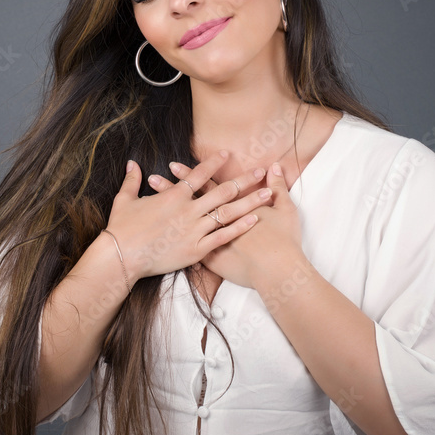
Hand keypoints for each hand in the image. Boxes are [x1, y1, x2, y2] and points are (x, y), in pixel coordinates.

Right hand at [106, 151, 273, 281]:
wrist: (121, 256)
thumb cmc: (121, 229)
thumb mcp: (124, 200)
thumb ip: (132, 181)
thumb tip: (133, 164)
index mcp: (173, 196)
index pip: (198, 175)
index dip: (214, 163)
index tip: (228, 154)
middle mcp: (187, 210)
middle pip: (222, 191)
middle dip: (243, 180)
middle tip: (260, 170)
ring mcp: (194, 230)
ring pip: (228, 213)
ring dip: (249, 202)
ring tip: (267, 193)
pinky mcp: (196, 249)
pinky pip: (223, 237)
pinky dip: (239, 228)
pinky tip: (254, 220)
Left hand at [149, 161, 304, 289]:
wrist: (278, 270)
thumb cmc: (284, 241)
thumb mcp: (286, 210)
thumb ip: (279, 187)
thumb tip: (276, 168)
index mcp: (230, 207)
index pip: (204, 186)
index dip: (190, 175)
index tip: (173, 165)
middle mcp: (216, 222)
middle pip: (188, 203)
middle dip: (170, 190)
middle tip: (153, 178)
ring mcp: (211, 242)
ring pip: (182, 225)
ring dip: (166, 214)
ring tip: (148, 205)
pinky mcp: (210, 259)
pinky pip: (187, 248)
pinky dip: (174, 242)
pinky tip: (160, 237)